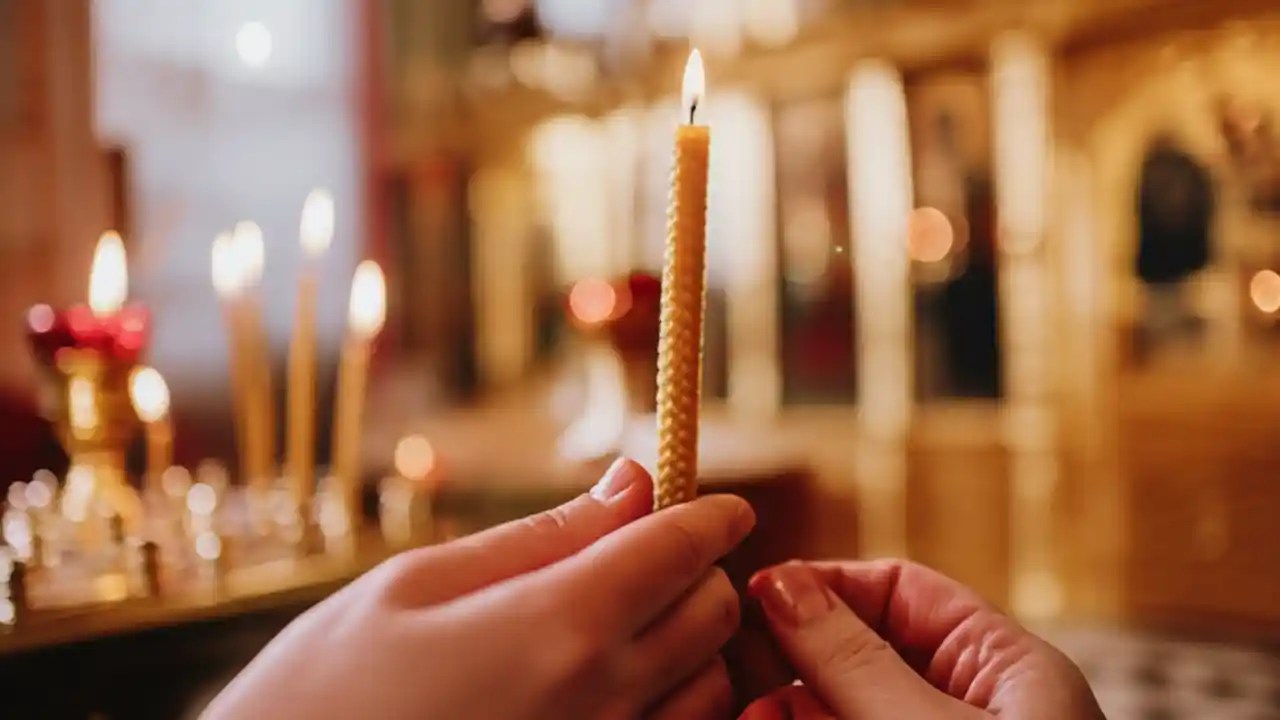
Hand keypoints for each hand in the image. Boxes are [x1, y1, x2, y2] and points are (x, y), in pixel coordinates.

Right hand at [204, 459, 755, 719]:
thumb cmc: (326, 687)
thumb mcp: (417, 587)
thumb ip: (539, 535)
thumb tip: (633, 480)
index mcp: (556, 628)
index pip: (680, 550)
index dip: (709, 514)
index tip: (717, 504)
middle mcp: (601, 703)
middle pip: (712, 614)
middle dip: (696, 571)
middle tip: (644, 556)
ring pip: (709, 688)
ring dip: (689, 644)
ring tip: (621, 627)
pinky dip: (670, 707)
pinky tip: (610, 689)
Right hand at [739, 560, 1103, 718]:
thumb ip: (856, 661)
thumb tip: (782, 583)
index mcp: (1010, 669)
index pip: (904, 591)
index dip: (828, 585)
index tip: (760, 594)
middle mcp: (977, 706)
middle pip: (866, 653)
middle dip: (798, 659)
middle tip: (740, 669)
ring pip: (850, 706)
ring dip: (793, 708)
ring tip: (746, 716)